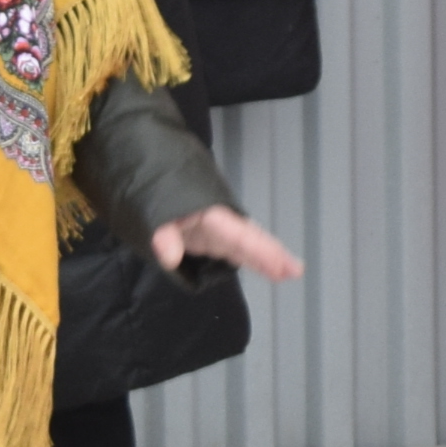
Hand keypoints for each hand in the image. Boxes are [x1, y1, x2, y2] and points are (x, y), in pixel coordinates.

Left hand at [153, 203, 304, 281]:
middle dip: (273, 255)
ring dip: (266, 258)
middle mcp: (219, 224)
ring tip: (287, 271)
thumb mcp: (155, 211)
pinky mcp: (206, 238)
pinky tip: (262, 266)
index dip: (263, 252)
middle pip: (252, 240)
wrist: (150, 174)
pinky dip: (250, 257)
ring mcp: (214, 232)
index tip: (282, 266)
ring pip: (247, 245)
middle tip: (295, 270)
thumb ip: (163, 234)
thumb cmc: (156, 190)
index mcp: (211, 215)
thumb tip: (169, 257)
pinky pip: (235, 249)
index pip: (241, 236)